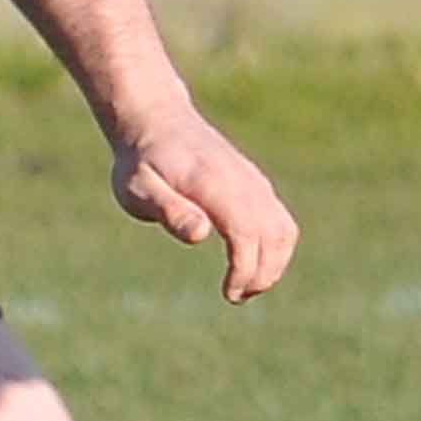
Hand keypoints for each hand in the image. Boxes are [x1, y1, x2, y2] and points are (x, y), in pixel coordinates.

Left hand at [111, 105, 301, 303]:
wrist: (159, 123)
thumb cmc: (142, 163)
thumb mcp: (137, 188)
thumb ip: (168, 210)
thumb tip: (200, 235)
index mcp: (215, 185)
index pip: (247, 233)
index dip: (244, 269)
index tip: (229, 294)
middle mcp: (244, 182)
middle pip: (273, 236)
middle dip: (262, 274)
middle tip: (236, 297)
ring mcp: (255, 183)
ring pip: (283, 230)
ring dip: (274, 265)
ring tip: (247, 288)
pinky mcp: (257, 186)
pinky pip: (280, 222)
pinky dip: (275, 249)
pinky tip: (252, 265)